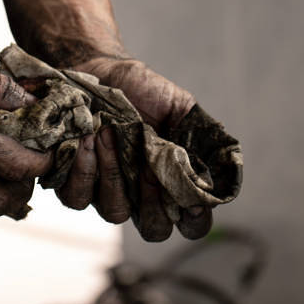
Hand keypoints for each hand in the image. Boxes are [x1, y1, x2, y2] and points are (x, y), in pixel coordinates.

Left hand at [56, 57, 208, 240]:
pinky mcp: (74, 184)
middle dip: (152, 200)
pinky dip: (83, 170)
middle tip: (146, 165)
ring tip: (108, 136)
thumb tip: (229, 165)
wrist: (100, 73)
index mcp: (170, 183)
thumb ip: (203, 137)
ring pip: (114, 212)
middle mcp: (140, 196)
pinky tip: (86, 140)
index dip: (195, 220)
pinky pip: (77, 198)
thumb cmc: (143, 92)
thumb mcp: (180, 108)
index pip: (191, 223)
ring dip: (114, 175)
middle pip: (154, 229)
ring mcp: (106, 193)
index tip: (192, 201)